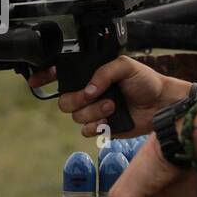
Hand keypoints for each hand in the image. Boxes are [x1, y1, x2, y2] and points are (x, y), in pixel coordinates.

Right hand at [26, 57, 196, 138]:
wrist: (161, 104)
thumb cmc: (146, 81)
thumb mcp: (125, 65)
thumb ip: (103, 73)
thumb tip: (88, 90)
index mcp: (90, 75)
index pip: (61, 75)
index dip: (45, 77)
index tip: (35, 80)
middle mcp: (88, 93)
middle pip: (63, 101)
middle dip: (77, 99)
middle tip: (94, 95)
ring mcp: (94, 111)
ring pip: (75, 117)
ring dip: (93, 112)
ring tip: (113, 105)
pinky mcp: (101, 128)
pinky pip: (86, 131)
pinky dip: (97, 126)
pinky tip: (112, 119)